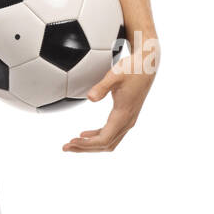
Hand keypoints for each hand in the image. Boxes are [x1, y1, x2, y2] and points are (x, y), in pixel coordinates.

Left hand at [62, 34, 160, 152]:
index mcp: (124, 115)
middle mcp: (127, 122)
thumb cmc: (131, 69)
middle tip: (66, 147)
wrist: (147, 65)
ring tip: (73, 143)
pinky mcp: (126, 116)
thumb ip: (102, 87)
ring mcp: (128, 120)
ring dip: (91, 145)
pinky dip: (97, 137)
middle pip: (105, 144)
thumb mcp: (115, 75)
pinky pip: (111, 134)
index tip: (71, 142)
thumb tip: (89, 98)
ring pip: (109, 142)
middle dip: (85, 148)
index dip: (86, 144)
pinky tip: (84, 135)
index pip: (104, 139)